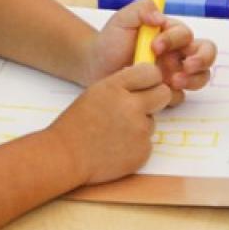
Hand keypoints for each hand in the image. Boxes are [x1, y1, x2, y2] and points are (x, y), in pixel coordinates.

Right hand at [48, 60, 171, 185]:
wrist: (65, 156)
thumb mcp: (97, 92)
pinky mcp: (143, 152)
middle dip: (156, 98)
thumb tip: (146, 79)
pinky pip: (147, 143)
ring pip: (152, 121)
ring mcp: (139, 130)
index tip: (146, 86)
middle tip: (141, 107)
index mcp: (117, 87)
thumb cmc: (77, 124)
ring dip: (140, 125)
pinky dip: (136, 146)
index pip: (152, 72)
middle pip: (164, 94)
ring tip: (115, 133)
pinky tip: (117, 148)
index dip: (151, 79)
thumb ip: (122, 85)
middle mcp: (132, 106)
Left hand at [84, 0, 218, 93]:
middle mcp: (177, 53)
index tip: (154, 46)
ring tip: (173, 82)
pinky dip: (174, 96)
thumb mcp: (123, 19)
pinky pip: (181, 96)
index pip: (185, 34)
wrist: (93, 68)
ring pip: (201, 76)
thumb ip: (142, 9)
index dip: (174, 39)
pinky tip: (156, 95)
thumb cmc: (110, 41)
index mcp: (170, 34)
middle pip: (206, 53)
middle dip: (202, 59)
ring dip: (194, 79)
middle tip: (186, 66)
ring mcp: (174, 74)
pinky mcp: (165, 93)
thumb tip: (159, 17)